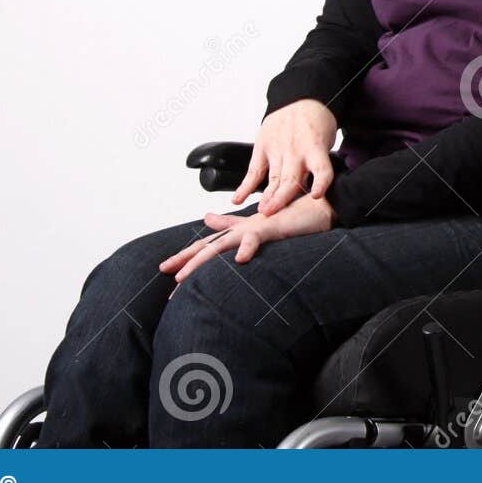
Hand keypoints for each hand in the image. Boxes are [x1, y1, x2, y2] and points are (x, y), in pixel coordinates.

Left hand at [159, 193, 336, 287]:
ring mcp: (254, 228)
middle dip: (184, 261)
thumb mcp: (258, 225)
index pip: (207, 244)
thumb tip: (207, 219)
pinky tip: (239, 260)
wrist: (318, 205)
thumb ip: (232, 223)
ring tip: (183, 277)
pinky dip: (247, 248)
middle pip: (207, 246)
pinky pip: (256, 239)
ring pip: (221, 245)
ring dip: (200, 261)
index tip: (165, 268)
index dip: (186, 256)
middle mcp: (241, 230)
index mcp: (239, 232)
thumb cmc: (292, 216)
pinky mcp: (270, 228)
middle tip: (163, 273)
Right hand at [234, 98, 338, 216]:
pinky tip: (238, 199)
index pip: (321, 169)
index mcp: (316, 149)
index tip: (315, 195)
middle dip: (281, 199)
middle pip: (290, 180)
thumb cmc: (317, 125)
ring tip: (262, 211)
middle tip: (272, 214)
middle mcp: (296, 152)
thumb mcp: (326, 142)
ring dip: (266, 196)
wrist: (302, 99)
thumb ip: (320, 164)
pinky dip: (245, 186)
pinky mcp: (263, 147)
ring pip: (272, 178)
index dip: (320, 183)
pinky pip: (254, 170)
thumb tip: (322, 191)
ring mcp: (278, 150)